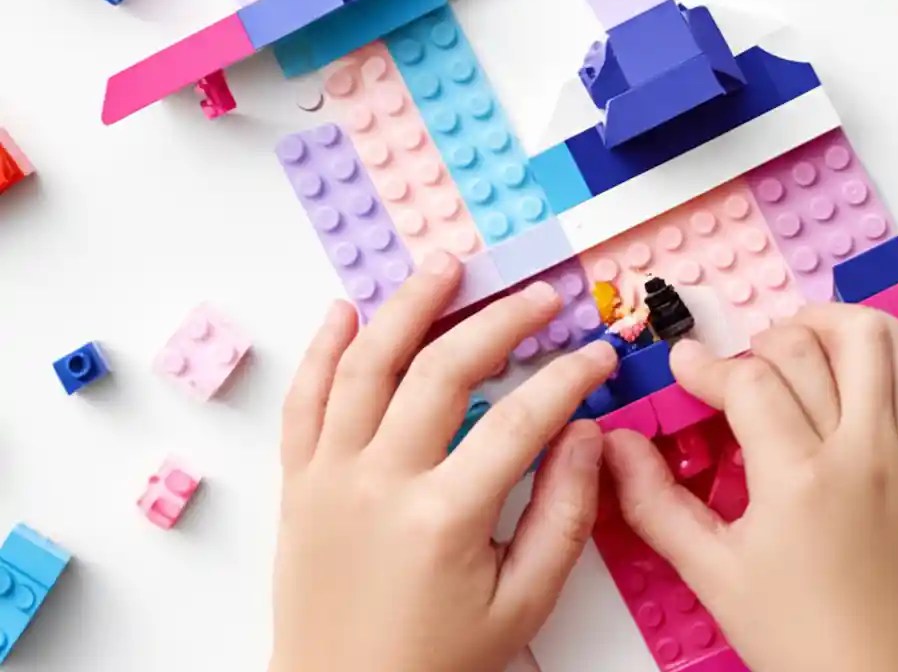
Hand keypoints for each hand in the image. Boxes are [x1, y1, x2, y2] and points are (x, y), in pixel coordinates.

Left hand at [271, 253, 617, 671]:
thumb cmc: (432, 663)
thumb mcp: (520, 604)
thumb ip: (563, 516)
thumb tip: (588, 437)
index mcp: (443, 518)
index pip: (522, 419)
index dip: (568, 377)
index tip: (596, 357)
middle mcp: (380, 483)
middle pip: (443, 370)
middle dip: (500, 322)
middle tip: (538, 298)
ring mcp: (329, 476)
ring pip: (366, 365)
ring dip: (407, 307)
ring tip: (445, 268)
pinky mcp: (298, 483)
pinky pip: (303, 400)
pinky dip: (321, 349)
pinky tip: (345, 312)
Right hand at [602, 305, 897, 671]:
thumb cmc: (803, 641)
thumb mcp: (713, 575)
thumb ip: (657, 505)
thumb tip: (617, 448)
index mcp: (798, 476)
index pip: (749, 380)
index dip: (708, 364)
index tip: (688, 366)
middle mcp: (864, 453)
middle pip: (823, 347)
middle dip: (777, 335)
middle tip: (753, 358)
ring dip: (859, 324)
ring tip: (825, 331)